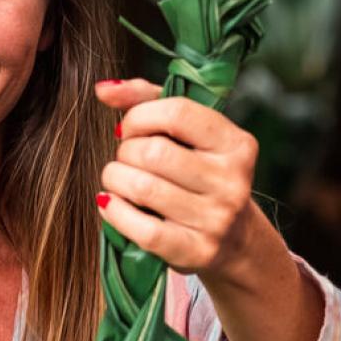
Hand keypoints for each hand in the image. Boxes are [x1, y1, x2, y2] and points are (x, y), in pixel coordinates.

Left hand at [95, 79, 260, 288]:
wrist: (234, 241)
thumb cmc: (201, 175)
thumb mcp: (189, 135)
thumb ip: (148, 101)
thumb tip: (103, 90)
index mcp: (236, 144)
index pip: (177, 113)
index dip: (140, 117)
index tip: (130, 129)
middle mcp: (232, 180)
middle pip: (155, 152)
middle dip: (125, 152)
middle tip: (125, 159)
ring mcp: (216, 218)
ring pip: (144, 188)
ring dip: (115, 179)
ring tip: (116, 179)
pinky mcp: (197, 250)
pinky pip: (143, 229)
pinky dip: (116, 213)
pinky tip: (110, 204)